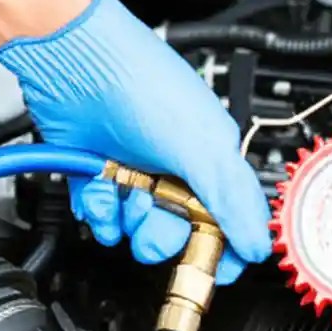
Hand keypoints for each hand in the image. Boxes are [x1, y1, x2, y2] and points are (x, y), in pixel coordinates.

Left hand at [0, 0, 271, 282]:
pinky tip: (99, 193)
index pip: (229, 217)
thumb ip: (233, 202)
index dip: (223, 247)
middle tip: (154, 213)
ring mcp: (133, 168)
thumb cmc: (142, 83)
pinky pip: (101, 215)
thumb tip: (258, 247)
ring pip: (138, 227)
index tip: (215, 268)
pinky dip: (99, 212)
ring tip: (122, 192)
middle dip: (163, 231)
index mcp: (210, 155)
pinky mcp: (95, 171)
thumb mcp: (202, 147)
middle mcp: (173, 164)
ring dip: (128, 220)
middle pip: (179, 229)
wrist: (74, 62)